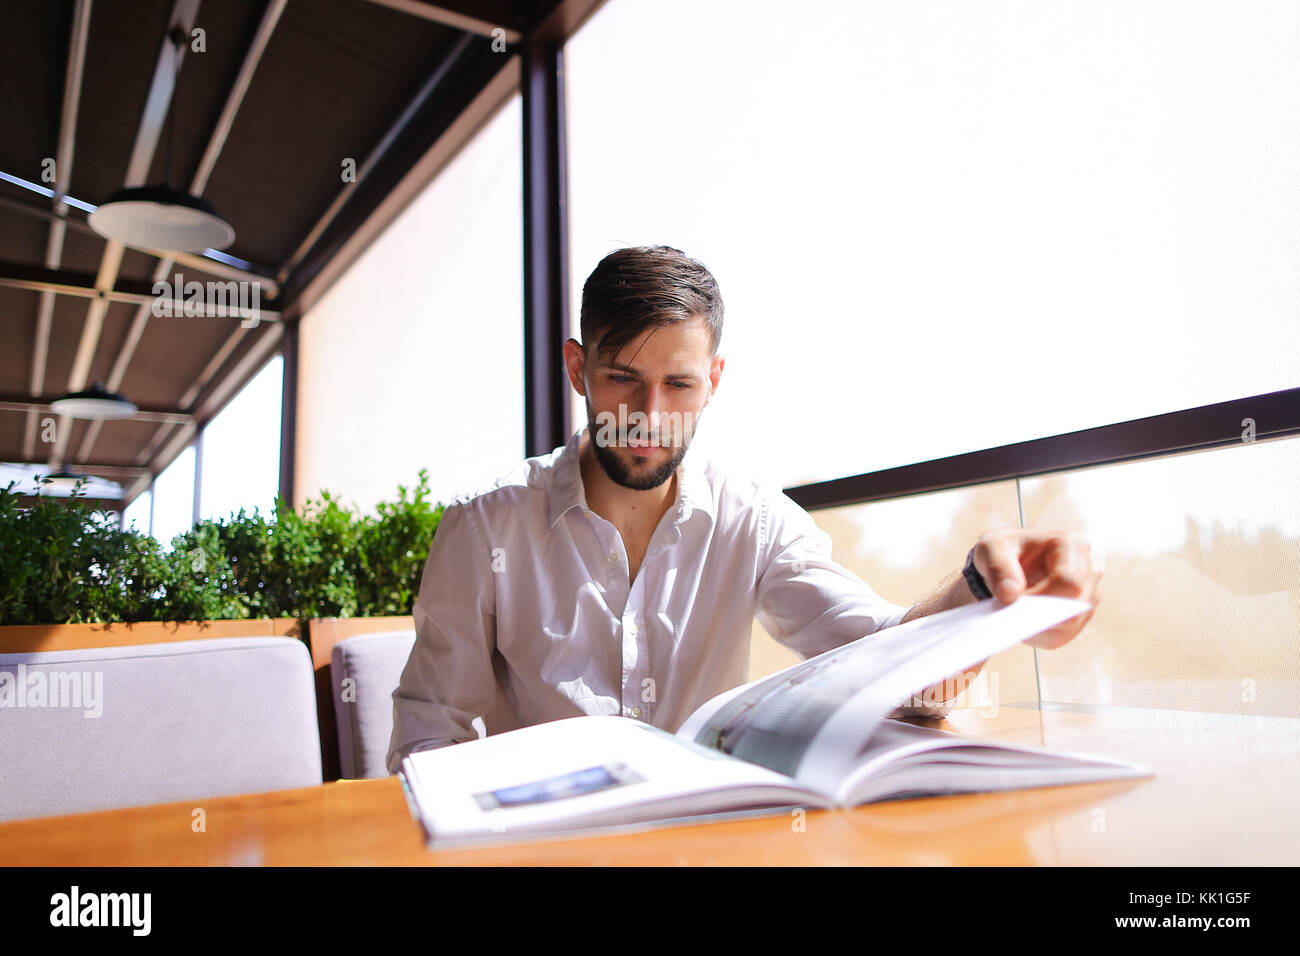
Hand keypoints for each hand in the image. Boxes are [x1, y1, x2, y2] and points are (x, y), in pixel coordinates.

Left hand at [972, 528, 1101, 648]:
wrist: (1005, 563)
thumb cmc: (1002, 550)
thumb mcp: (990, 548)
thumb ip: (997, 567)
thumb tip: (1010, 594)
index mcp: (1072, 545)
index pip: (1069, 582)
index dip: (1041, 598)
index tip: (1012, 600)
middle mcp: (1087, 571)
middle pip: (1074, 609)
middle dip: (1039, 616)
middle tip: (1008, 615)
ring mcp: (1086, 595)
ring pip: (1068, 627)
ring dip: (1036, 628)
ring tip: (1011, 617)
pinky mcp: (1078, 615)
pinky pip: (1060, 637)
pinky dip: (1037, 635)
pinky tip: (1019, 625)